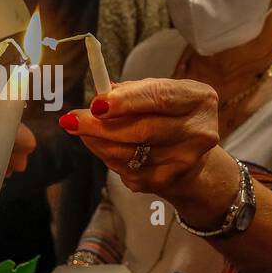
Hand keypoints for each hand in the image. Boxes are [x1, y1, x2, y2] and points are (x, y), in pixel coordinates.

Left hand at [59, 78, 224, 207]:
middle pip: (143, 130)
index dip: (126, 101)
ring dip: (98, 142)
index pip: (160, 97)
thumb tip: (98, 97)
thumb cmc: (167, 113)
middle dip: (101, 126)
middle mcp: (199, 131)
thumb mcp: (156, 92)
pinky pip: (127, 170)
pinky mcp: (168, 180)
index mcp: (199, 99)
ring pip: (130, 154)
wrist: (190, 153)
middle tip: (72, 119)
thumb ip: (129, 91)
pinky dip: (107, 156)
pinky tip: (102, 145)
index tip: (96, 104)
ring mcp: (186, 160)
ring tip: (81, 130)